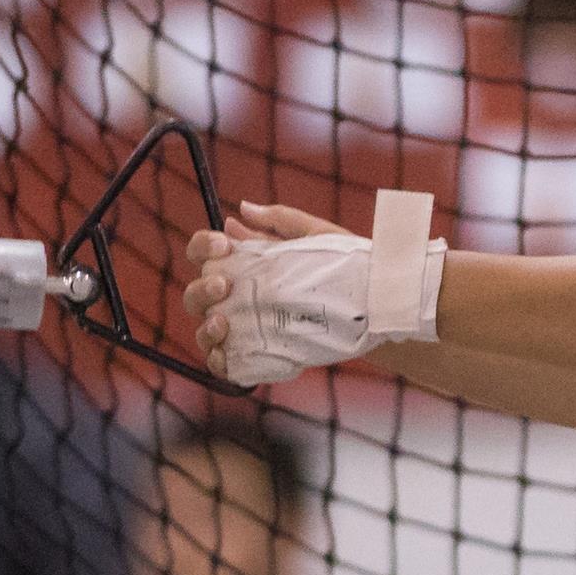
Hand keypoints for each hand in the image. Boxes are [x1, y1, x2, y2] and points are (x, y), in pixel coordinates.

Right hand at [184, 196, 442, 385]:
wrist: (377, 307)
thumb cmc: (346, 266)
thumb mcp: (316, 236)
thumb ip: (281, 220)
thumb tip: (241, 209)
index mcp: (246, 264)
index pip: (205, 253)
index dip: (203, 246)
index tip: (224, 245)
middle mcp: (239, 297)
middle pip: (197, 294)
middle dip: (202, 288)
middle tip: (223, 286)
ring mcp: (248, 329)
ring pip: (205, 332)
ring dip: (205, 327)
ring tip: (223, 322)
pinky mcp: (261, 356)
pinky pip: (227, 365)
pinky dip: (219, 360)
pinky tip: (226, 351)